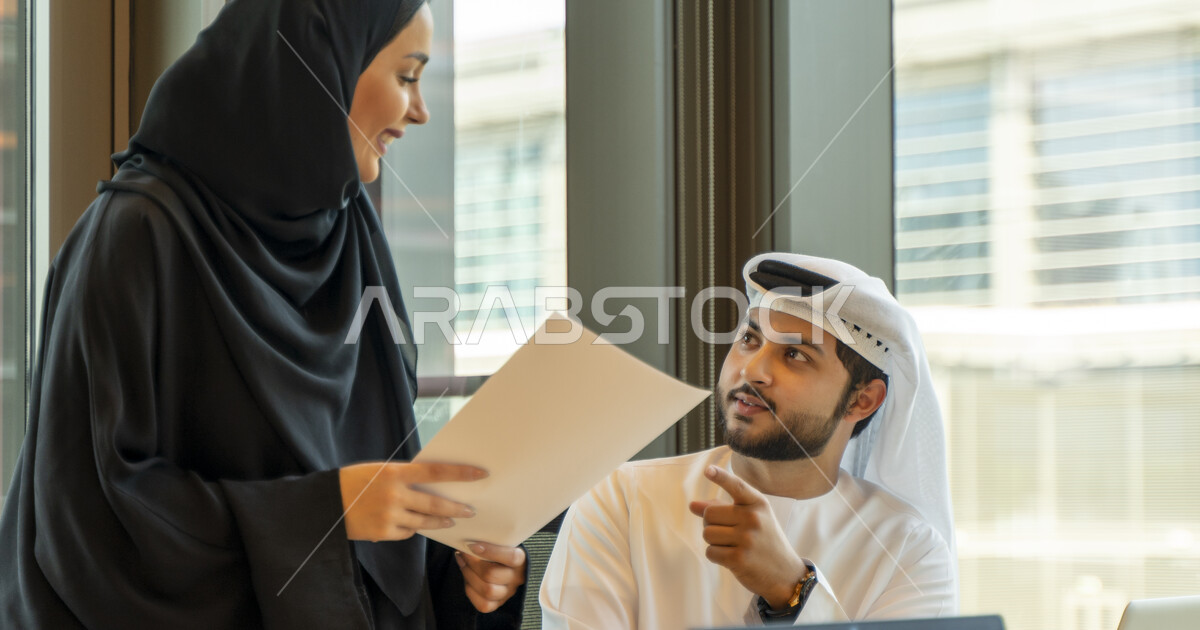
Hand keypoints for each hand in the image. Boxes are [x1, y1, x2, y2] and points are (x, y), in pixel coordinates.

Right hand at [338, 461, 485, 541]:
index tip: (480, 474)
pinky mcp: (383, 533)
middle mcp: (394, 494)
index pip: (435, 471)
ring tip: (450, 521)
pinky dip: (413, 529)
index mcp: (395, 472)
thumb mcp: (381, 470)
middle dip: (457, 508)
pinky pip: (407, 532)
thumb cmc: (356, 482)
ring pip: (425, 522)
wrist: (326, 503)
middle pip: (436, 505)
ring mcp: (389, 516)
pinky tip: (415, 525)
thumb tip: (434, 483)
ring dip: (440, 522)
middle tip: (470, 510)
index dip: (460, 473)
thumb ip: (405, 476)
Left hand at [456, 541, 526, 612]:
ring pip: (487, 590)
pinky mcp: (498, 604)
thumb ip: (489, 540)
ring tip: (462, 562)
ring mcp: (508, 593)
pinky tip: (467, 577)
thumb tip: (468, 540)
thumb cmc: (497, 548)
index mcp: (521, 560)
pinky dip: (470, 590)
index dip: (491, 552)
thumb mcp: (499, 542)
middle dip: (472, 563)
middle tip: (463, 552)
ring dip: (469, 575)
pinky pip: (483, 604)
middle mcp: (517, 578)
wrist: (500, 563)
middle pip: (492, 574)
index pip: (511, 557)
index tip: (473, 545)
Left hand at [688, 465, 808, 608]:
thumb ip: (722, 509)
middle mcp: (753, 518)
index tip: (708, 470)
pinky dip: (716, 556)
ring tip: (732, 546)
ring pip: (707, 534)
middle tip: (728, 534)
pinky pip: (710, 552)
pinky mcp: (739, 558)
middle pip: (709, 514)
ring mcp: (747, 538)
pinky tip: (732, 559)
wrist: (785, 574)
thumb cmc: (764, 541)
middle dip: (711, 525)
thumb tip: (692, 505)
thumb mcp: (751, 519)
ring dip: (714, 542)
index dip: (721, 477)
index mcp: (758, 504)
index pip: (737, 486)